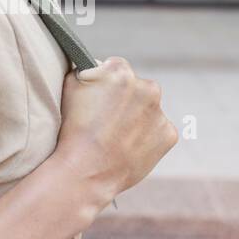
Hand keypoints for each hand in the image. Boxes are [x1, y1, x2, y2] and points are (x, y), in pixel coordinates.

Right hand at [50, 56, 178, 219]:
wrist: (85, 172)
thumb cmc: (73, 131)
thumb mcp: (70, 87)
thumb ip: (87, 69)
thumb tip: (95, 66)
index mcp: (121, 72)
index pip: (117, 69)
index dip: (106, 85)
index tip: (99, 100)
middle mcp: (146, 87)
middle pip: (138, 88)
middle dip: (127, 100)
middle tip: (108, 121)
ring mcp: (160, 112)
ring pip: (149, 110)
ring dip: (138, 118)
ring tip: (116, 137)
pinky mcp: (168, 135)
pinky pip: (158, 131)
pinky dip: (148, 138)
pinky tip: (128, 147)